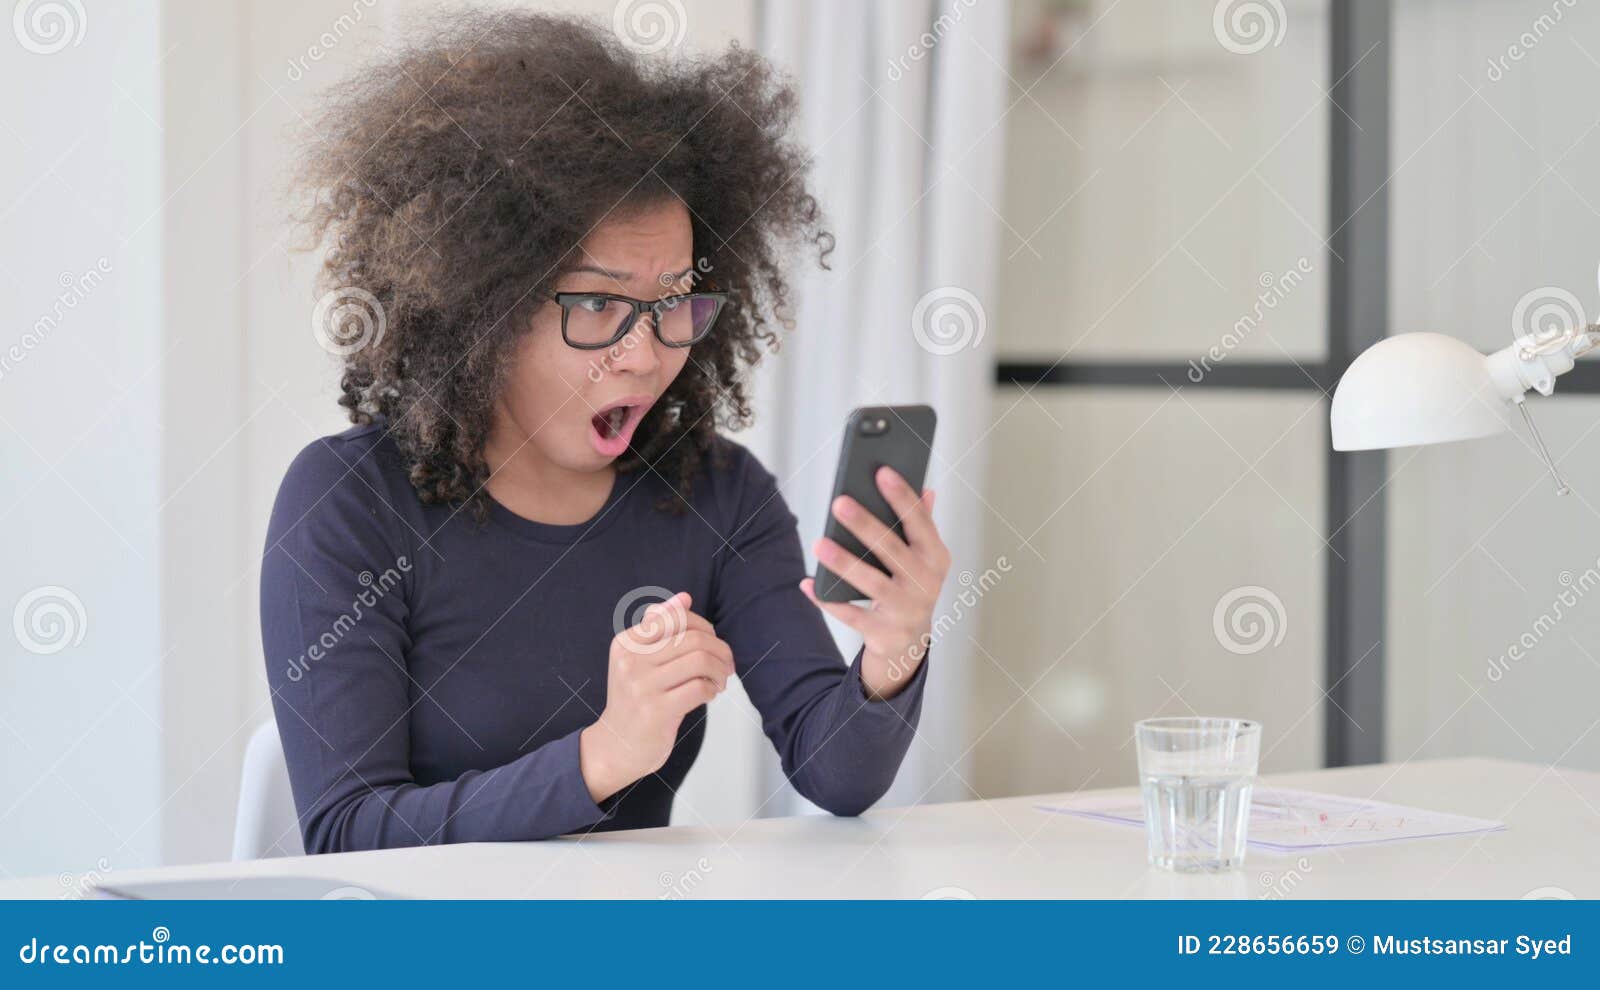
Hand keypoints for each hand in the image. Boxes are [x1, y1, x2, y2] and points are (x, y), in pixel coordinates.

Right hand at [579, 591, 734, 803]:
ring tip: (720, 680)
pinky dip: (712, 689)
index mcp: (627, 642)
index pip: (676, 617)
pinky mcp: (656, 711)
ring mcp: (641, 686)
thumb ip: (659, 627)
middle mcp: (630, 660)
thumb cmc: (635, 699)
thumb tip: (684, 597)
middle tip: (726, 665)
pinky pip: (699, 689)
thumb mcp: (638, 659)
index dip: (704, 627)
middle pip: (693, 638)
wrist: (615, 747)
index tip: (713, 643)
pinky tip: (710, 695)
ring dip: (720, 670)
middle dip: (720, 650)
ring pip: (700, 661)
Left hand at [801, 466, 950, 699]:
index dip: (902, 496)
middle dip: (866, 525)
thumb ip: (922, 524)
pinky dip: (828, 601)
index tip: (882, 472)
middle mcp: (925, 583)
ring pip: (872, 584)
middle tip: (839, 503)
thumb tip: (927, 489)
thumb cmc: (911, 586)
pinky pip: (851, 615)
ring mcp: (906, 610)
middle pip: (893, 550)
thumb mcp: (924, 557)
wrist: (909, 642)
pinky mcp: (884, 632)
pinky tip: (808, 584)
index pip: (920, 522)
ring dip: (844, 563)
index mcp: (936, 557)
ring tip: (820, 543)